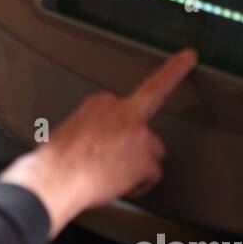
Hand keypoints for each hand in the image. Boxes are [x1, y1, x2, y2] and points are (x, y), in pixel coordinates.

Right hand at [0, 49, 196, 237]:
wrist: (53, 178)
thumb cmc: (56, 162)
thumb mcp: (72, 130)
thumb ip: (98, 127)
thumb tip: (105, 145)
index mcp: (101, 102)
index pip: (142, 88)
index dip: (173, 70)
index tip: (189, 58)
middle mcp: (123, 110)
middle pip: (145, 130)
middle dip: (137, 146)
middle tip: (121, 158)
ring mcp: (138, 132)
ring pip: (152, 153)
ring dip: (136, 167)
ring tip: (108, 176)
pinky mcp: (146, 156)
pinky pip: (152, 175)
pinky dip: (138, 185)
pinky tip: (117, 185)